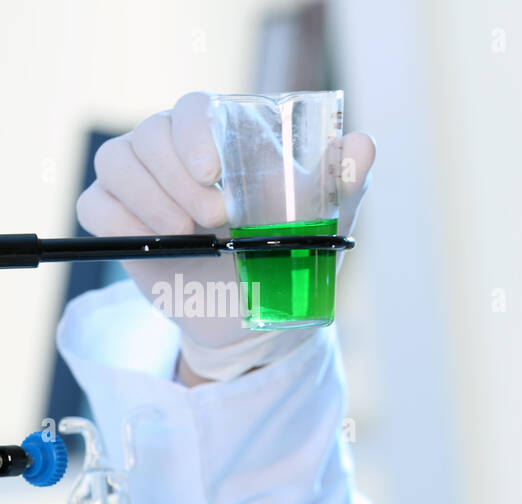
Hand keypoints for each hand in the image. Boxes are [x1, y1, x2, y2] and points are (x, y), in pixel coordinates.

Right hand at [76, 91, 375, 350]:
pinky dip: (122, 222)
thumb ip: (344, 182)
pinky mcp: (116, 217)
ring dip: (152, 200)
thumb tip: (364, 144)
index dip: (196, 132)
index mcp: (223, 138)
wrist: (258, 315)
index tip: (214, 172)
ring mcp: (141, 181)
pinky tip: (159, 243)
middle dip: (179, 178)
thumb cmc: (291, 255)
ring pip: (116, 162)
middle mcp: (175, 150)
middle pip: (149, 133)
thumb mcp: (325, 222)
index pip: (194, 107)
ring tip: (192, 236)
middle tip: (218, 219)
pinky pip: (95, 203)